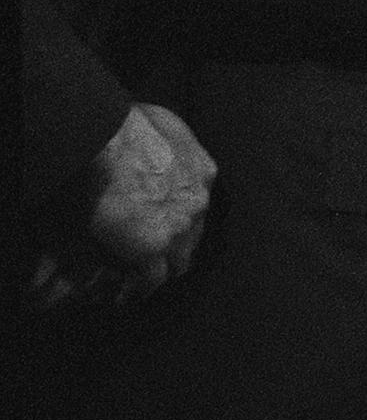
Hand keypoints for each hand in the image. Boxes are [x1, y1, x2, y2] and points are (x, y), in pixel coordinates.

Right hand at [85, 103, 216, 290]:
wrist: (110, 141)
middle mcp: (198, 206)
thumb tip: (160, 146)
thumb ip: (170, 142)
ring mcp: (178, 230)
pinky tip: (124, 296)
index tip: (167, 231)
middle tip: (155, 262)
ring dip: (158, 274)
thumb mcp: (166, 124)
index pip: (198, 209)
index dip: (181, 222)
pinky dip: (137, 289)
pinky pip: (149, 281)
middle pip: (192, 239)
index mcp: (202, 174)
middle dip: (175, 252)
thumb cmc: (130, 125)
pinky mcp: (152, 249)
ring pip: (176, 264)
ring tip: (138, 285)